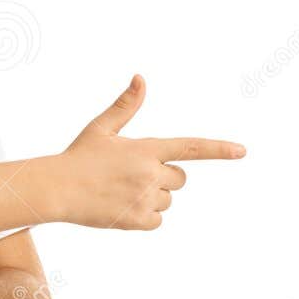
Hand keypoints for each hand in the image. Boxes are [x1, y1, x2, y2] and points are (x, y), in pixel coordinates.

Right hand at [55, 74, 245, 229]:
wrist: (56, 189)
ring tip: (121, 191)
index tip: (242, 151)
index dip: (219, 149)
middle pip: (180, 179)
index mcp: (146, 148)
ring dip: (152, 197)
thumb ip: (126, 106)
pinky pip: (157, 220)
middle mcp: (150, 173)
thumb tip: (141, 78)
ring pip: (168, 200)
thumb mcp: (102, 128)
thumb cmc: (79, 156)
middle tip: (132, 176)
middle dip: (164, 178)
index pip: (191, 148)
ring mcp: (145, 198)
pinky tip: (121, 208)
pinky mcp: (138, 220)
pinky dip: (144, 217)